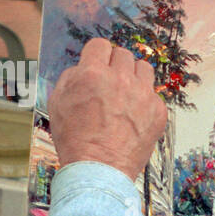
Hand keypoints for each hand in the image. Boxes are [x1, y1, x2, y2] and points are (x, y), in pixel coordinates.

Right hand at [48, 37, 167, 181]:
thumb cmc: (75, 140)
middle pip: (123, 54)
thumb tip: (82, 67)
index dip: (96, 55)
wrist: (98, 170)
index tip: (97, 63)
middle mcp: (120, 79)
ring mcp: (142, 94)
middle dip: (114, 66)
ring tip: (124, 93)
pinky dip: (143, 101)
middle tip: (108, 83)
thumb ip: (70, 77)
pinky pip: (153, 93)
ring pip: (143, 68)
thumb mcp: (57, 103)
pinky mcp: (157, 110)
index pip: (100, 45)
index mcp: (92, 74)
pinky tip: (132, 115)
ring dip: (133, 76)